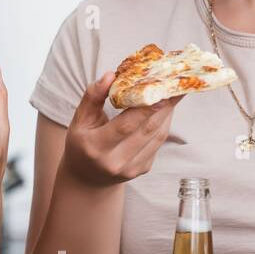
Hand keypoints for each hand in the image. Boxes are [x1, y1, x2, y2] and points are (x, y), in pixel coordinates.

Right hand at [60, 72, 183, 186]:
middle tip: (174, 84)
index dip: (145, 108)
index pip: (125, 126)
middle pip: (147, 130)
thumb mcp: (79, 120)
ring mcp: (131, 168)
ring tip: (175, 92)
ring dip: (167, 113)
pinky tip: (164, 109)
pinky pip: (158, 142)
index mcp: (95, 147)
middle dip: (163, 105)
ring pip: (157, 136)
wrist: (87, 178)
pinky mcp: (143, 169)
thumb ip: (92, 97)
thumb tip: (110, 75)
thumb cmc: (82, 143)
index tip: (161, 90)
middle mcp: (114, 161)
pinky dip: (163, 123)